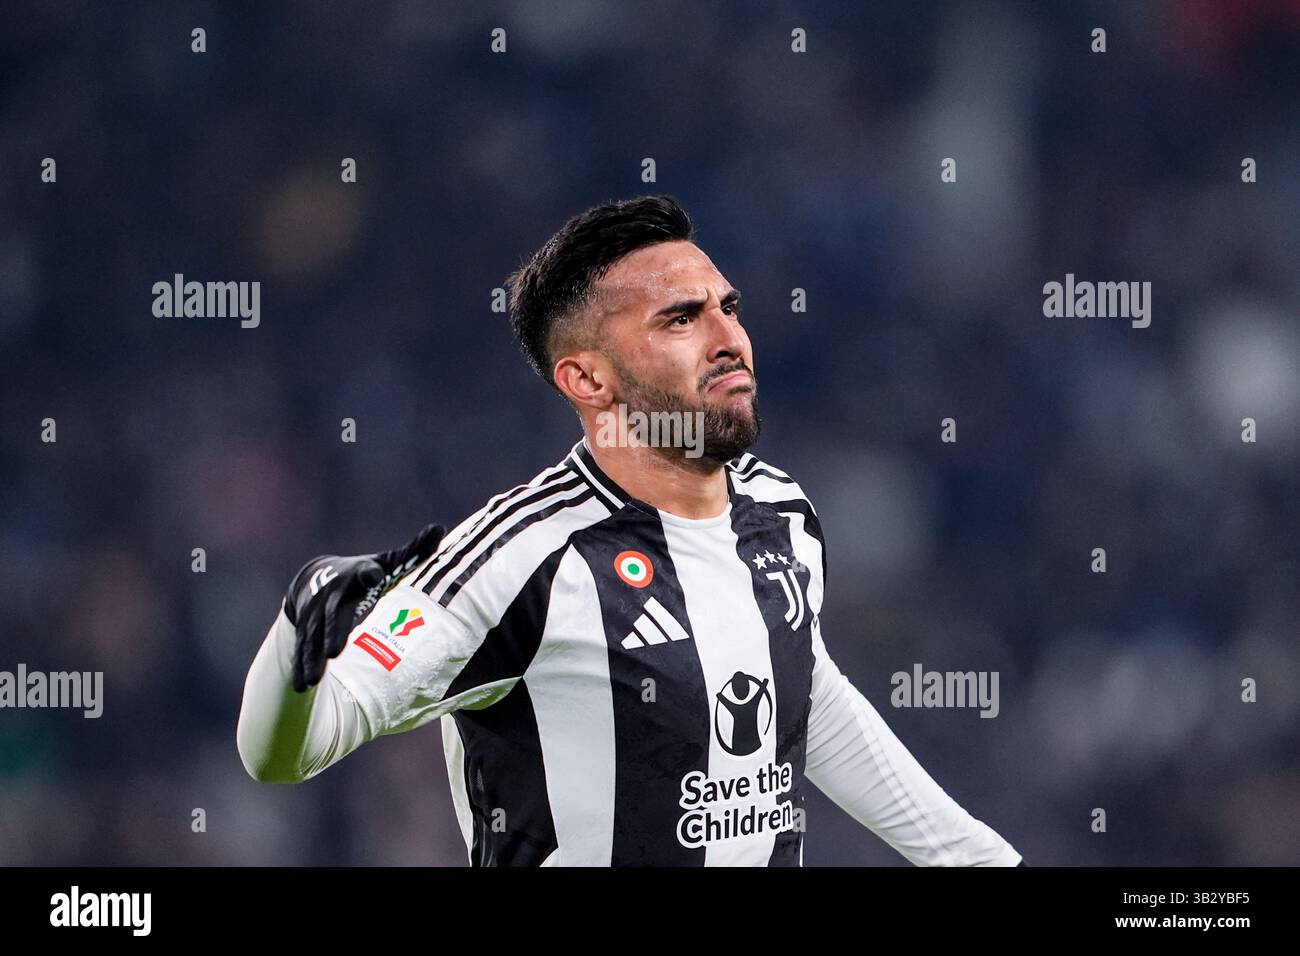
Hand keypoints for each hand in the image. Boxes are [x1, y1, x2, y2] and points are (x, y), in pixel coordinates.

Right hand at [282, 523, 445, 692]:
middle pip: (333, 613)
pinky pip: (301, 647)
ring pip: (312, 635)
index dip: (370, 572)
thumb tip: (440, 527)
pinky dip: (301, 665)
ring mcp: (315, 611)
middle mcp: (334, 592)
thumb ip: (415, 549)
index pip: (366, 571)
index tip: (373, 576)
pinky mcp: (303, 627)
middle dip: (332, 631)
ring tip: (314, 680)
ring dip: (312, 657)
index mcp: (359, 573)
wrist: (318, 576)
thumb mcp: (389, 560)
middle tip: (335, 652)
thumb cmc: (366, 572)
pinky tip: (303, 685)